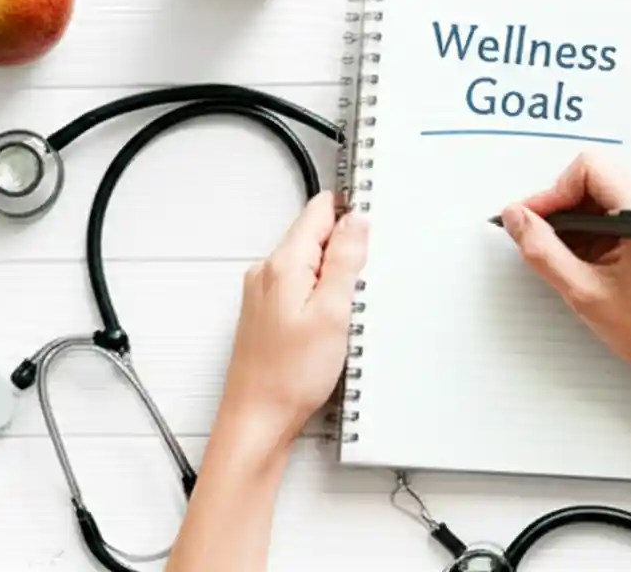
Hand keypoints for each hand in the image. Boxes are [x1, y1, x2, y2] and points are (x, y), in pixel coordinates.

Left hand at [221, 191, 368, 442]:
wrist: (258, 419)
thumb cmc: (289, 376)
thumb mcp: (332, 313)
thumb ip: (345, 261)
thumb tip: (356, 221)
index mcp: (282, 265)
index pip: (319, 211)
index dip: (350, 213)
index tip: (372, 224)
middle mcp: (266, 273)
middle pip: (313, 236)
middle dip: (344, 251)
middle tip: (358, 289)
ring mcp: (263, 293)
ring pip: (307, 264)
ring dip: (332, 278)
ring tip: (343, 315)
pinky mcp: (266, 314)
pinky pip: (299, 288)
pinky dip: (319, 298)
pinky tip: (328, 328)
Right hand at [499, 153, 630, 380]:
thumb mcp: (582, 290)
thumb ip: (542, 249)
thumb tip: (516, 217)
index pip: (588, 170)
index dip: (552, 193)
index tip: (532, 219)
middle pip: (594, 177)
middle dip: (560, 205)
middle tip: (538, 236)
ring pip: (600, 191)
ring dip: (574, 218)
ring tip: (565, 254)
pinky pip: (614, 207)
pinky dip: (590, 226)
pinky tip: (583, 256)